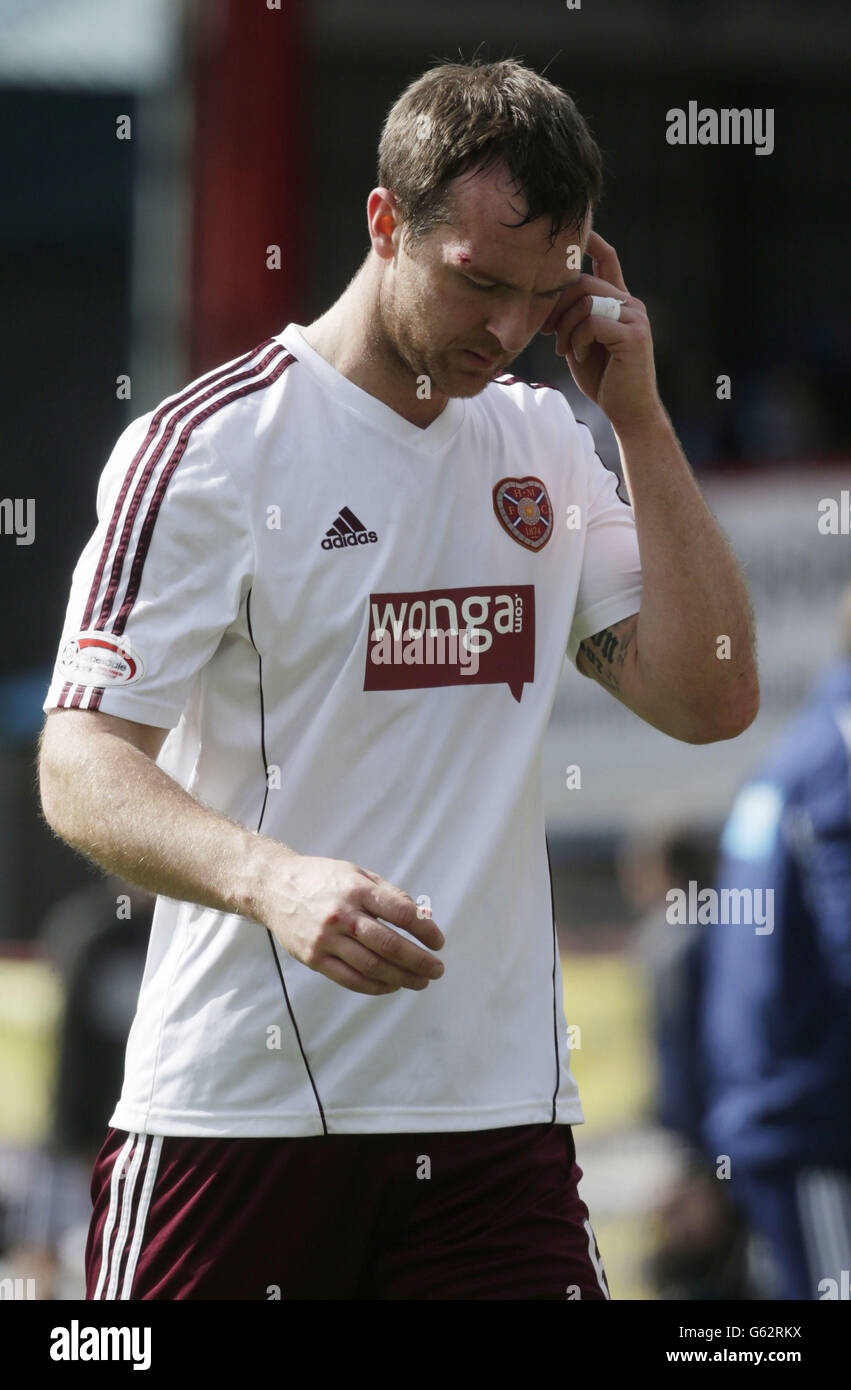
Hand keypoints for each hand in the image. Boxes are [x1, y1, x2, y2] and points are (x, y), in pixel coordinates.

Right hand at [258, 852, 444, 995]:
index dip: (425, 930)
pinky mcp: (314, 958)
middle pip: (389, 944)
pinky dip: (375, 987)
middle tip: (437, 970)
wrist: (274, 888)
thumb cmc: (322, 879)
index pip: (400, 913)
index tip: (438, 941)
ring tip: (420, 981)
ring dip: (401, 978)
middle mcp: (342, 915)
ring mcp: (326, 939)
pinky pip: (350, 979)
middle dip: (419, 960)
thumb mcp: (358, 874)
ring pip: (371, 966)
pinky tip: (392, 986)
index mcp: (356, 889)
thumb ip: (389, 895)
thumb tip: (422, 918)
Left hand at [540, 231, 663, 435]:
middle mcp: (631, 303)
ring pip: (586, 301)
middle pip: (583, 282)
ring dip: (566, 327)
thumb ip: (572, 318)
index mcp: (620, 302)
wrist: (628, 410)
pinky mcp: (634, 334)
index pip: (607, 260)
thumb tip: (546, 300)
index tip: (576, 230)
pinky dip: (578, 339)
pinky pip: (593, 322)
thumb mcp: (581, 342)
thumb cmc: (602, 378)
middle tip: (548, 332)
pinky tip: (580, 355)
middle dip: (557, 305)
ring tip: (565, 349)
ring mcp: (636, 317)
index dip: (592, 242)